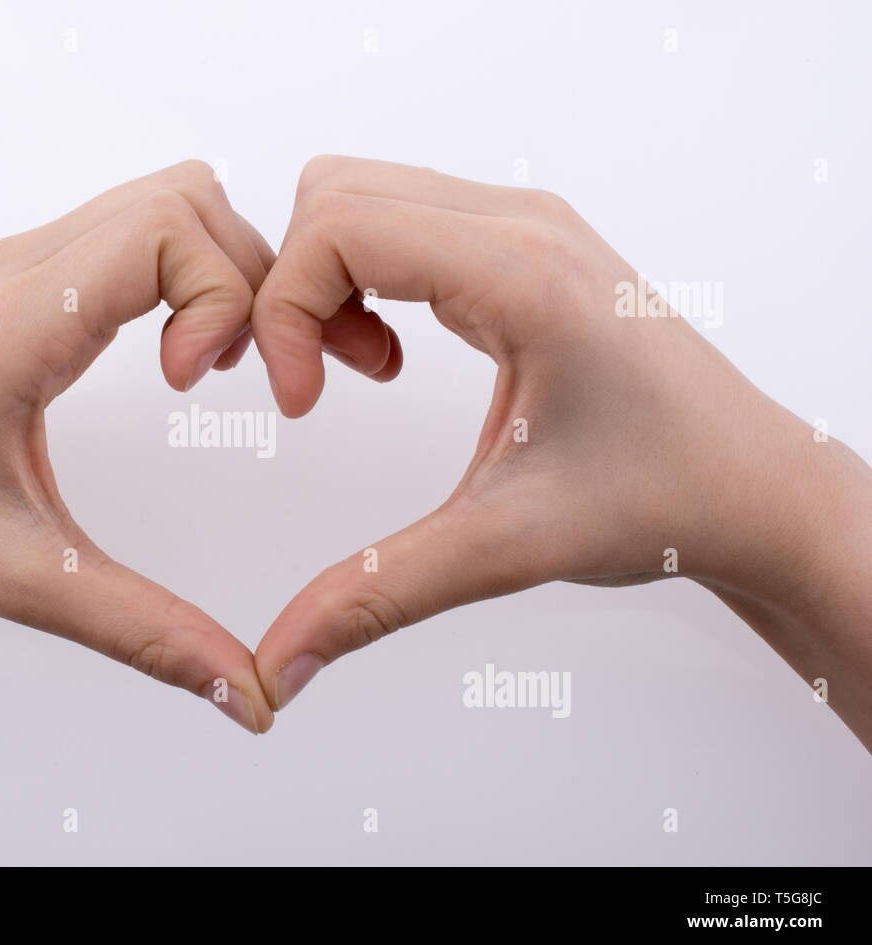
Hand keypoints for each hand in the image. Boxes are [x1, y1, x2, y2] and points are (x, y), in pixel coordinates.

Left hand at [0, 162, 298, 728]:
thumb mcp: (27, 581)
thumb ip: (144, 633)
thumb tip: (243, 692)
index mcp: (17, 326)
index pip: (164, 228)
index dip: (221, 295)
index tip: (200, 384)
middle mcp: (21, 270)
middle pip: (184, 197)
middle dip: (243, 278)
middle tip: (231, 374)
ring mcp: (23, 262)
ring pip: (167, 199)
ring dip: (217, 270)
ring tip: (206, 366)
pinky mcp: (30, 276)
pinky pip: (137, 229)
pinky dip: (186, 274)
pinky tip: (175, 358)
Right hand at [250, 156, 871, 747]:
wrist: (752, 487)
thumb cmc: (664, 499)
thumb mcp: (505, 546)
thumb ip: (377, 594)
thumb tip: (281, 661)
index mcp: (523, 273)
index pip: (340, 225)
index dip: (283, 309)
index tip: (300, 400)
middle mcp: (522, 224)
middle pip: (336, 193)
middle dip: (292, 288)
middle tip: (311, 384)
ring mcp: (524, 226)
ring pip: (362, 197)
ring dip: (326, 283)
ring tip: (353, 371)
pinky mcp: (521, 246)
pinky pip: (400, 221)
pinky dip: (362, 281)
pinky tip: (388, 358)